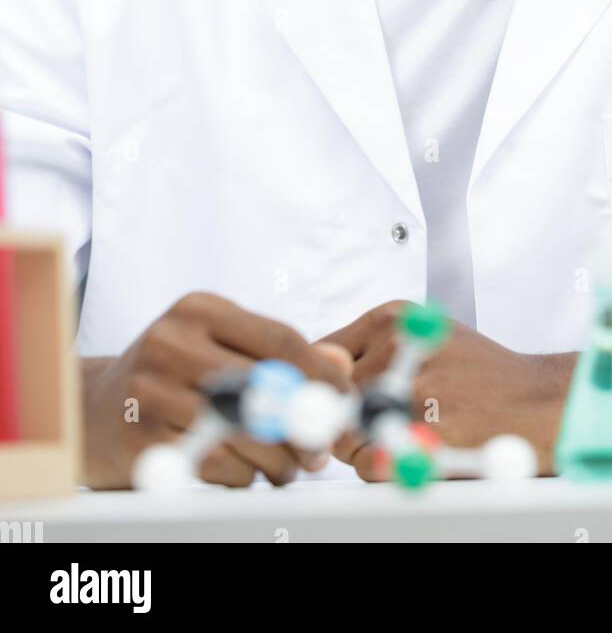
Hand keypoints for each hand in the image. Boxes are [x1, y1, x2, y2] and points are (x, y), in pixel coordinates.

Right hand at [82, 292, 352, 488]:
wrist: (92, 409)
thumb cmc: (174, 376)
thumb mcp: (223, 348)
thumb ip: (282, 355)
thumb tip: (341, 367)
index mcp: (200, 309)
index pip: (279, 340)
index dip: (322, 376)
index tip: (345, 403)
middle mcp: (171, 341)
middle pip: (265, 388)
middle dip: (304, 427)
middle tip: (319, 452)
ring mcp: (150, 389)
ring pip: (243, 433)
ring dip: (276, 461)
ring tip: (282, 467)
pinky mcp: (140, 438)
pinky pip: (215, 465)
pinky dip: (240, 476)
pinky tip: (239, 470)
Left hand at [320, 301, 569, 479]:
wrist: (537, 401)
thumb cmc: (482, 374)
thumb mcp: (425, 337)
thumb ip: (371, 350)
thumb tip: (318, 378)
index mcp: (392, 318)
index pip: (320, 355)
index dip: (320, 388)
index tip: (329, 405)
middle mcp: (397, 346)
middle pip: (327, 398)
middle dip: (339, 422)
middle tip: (369, 430)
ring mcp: (411, 389)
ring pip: (345, 435)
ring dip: (362, 450)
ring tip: (402, 440)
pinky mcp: (426, 433)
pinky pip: (373, 465)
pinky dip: (386, 471)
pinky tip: (414, 456)